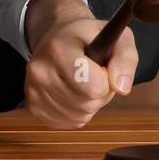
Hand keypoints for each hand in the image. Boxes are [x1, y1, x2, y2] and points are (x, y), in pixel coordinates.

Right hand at [22, 0, 138, 129]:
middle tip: (95, 73)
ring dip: (91, 103)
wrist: (58, 37)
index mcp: (59, 48)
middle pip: (88, 103)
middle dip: (101, 92)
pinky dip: (78, 112)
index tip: (101, 66)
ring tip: (84, 82)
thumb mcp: (116, 37)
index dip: (106, 79)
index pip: (93, 85)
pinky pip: (69, 122)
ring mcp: (33, 90)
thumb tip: (122, 88)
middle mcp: (40, 70)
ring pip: (79, 116)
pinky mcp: (33, 107)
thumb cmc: (89, 37)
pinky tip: (74, 92)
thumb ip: (125, 59)